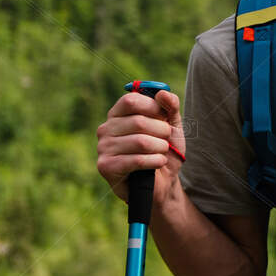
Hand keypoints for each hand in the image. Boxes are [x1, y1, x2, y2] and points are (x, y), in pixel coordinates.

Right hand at [96, 87, 186, 207]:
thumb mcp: (172, 125)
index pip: (131, 100)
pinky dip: (155, 161)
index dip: (153, 107)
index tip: (164, 117)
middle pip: (138, 121)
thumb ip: (170, 106)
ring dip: (160, 148)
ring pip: (140, 141)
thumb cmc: (164, 150)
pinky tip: (158, 163)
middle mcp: (106, 129)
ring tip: (161, 153)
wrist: (164, 182)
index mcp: (118, 114)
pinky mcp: (105, 166)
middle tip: (165, 141)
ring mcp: (103, 148)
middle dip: (162, 131)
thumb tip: (162, 93)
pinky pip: (136, 160)